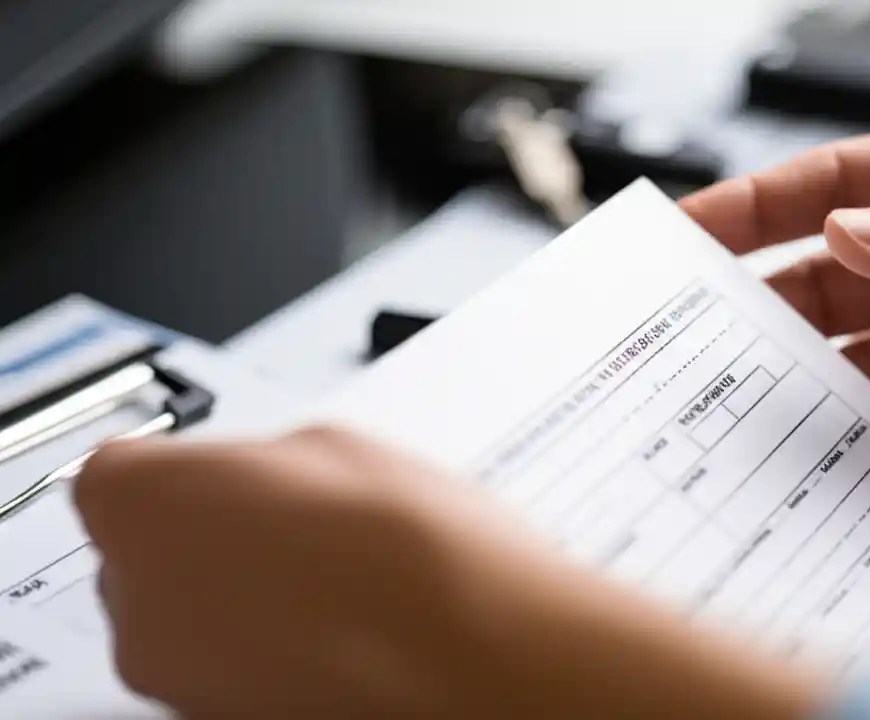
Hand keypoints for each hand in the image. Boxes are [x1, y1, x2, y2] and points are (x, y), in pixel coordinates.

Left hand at [76, 426, 825, 717]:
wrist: (480, 666)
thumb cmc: (415, 557)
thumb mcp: (339, 445)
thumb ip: (267, 457)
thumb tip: (265, 475)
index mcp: (142, 505)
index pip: (123, 471)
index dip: (190, 469)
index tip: (235, 473)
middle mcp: (136, 603)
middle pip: (154, 551)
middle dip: (217, 533)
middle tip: (304, 523)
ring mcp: (175, 680)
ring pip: (195, 615)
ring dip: (247, 594)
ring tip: (343, 580)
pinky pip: (230, 668)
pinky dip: (272, 650)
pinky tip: (349, 630)